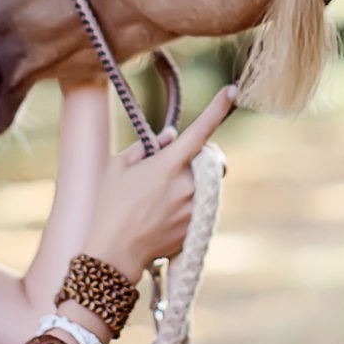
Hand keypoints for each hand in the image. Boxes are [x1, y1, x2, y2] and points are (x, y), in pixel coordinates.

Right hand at [83, 85, 236, 279]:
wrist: (116, 253)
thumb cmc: (111, 206)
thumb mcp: (118, 167)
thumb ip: (147, 146)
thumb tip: (171, 137)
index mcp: (168, 166)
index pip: (199, 131)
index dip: (217, 109)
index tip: (232, 90)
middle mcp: (188, 185)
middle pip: (209, 159)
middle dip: (197, 156)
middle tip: (168, 167)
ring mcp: (196, 207)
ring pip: (206, 182)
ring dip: (192, 180)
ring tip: (160, 196)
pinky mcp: (197, 225)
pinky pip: (202, 204)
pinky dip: (189, 202)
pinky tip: (163, 213)